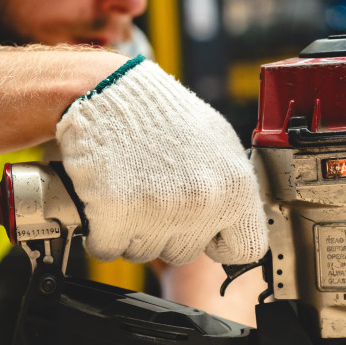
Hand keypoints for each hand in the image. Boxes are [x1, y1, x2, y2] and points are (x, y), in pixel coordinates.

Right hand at [55, 56, 267, 264]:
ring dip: (132, 231)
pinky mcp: (117, 212)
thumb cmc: (160, 115)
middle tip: (153, 192)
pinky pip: (108, 248)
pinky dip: (101, 232)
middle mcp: (203, 202)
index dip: (219, 241)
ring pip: (144, 252)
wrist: (108, 92)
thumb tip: (238, 226)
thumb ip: (232, 189)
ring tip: (130, 188)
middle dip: (167, 231)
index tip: (204, 231)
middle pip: (185, 253)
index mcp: (235, 186)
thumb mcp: (218, 143)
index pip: (244, 250)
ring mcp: (159, 209)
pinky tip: (106, 199)